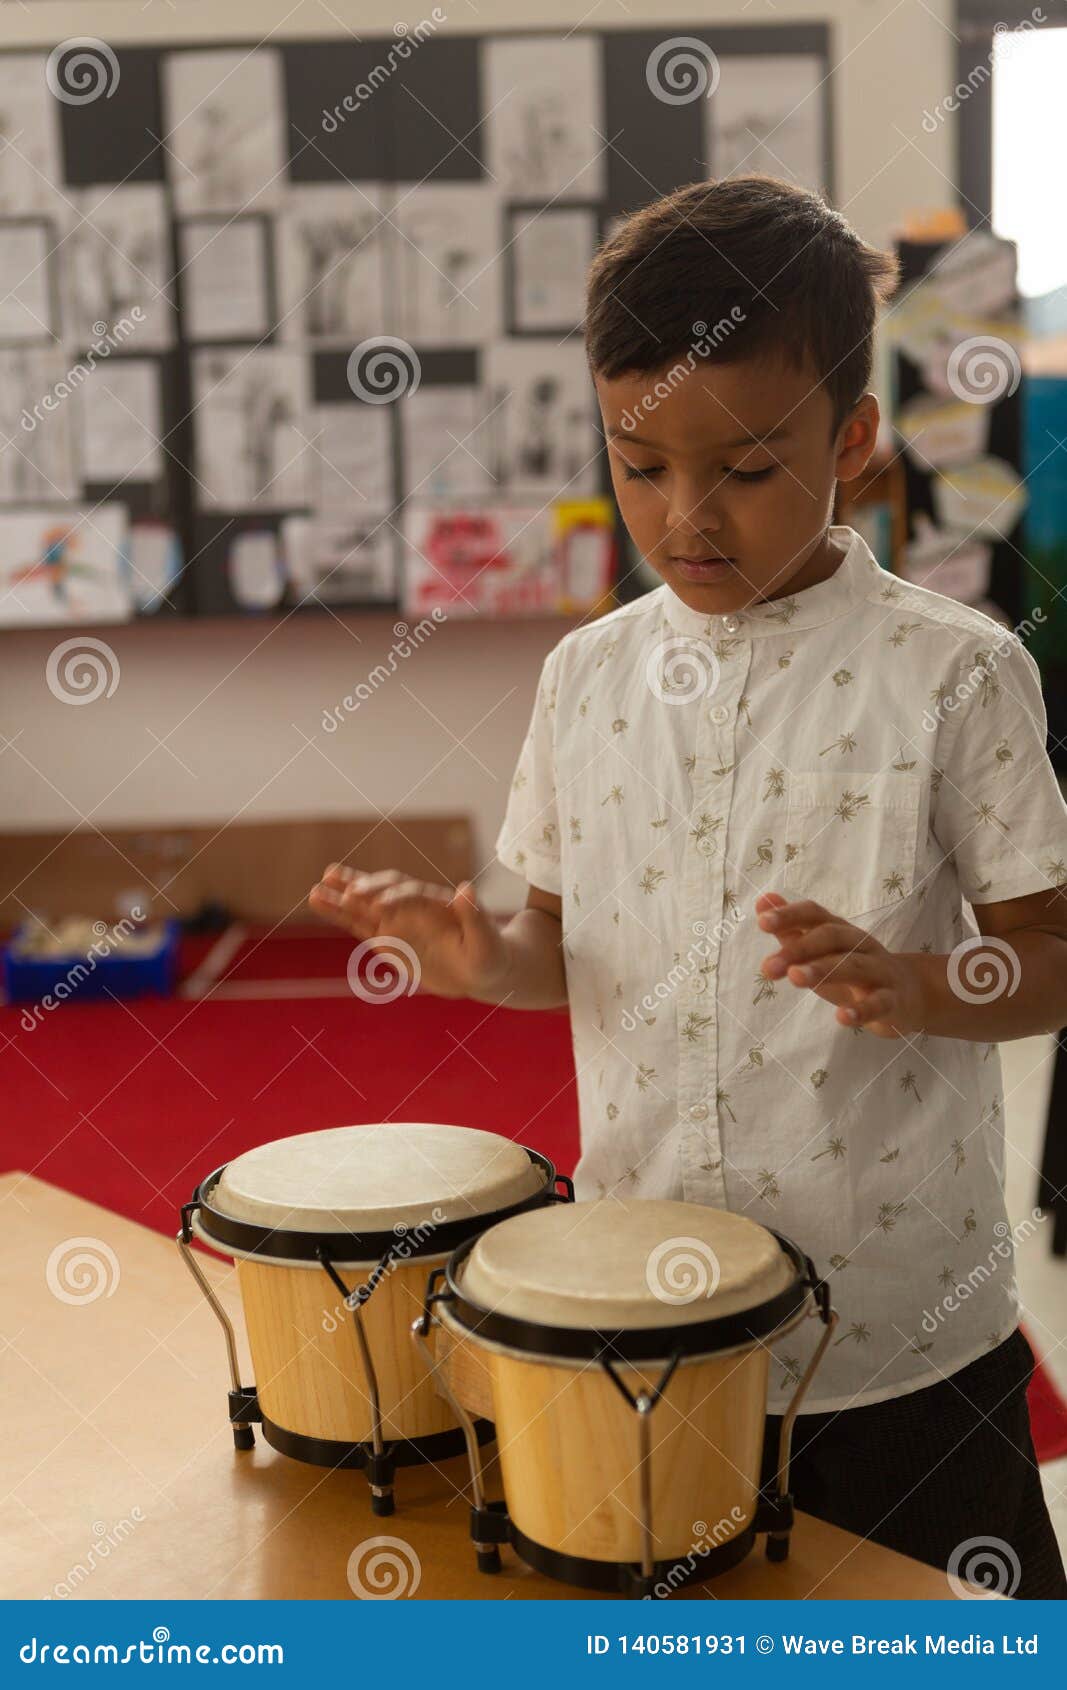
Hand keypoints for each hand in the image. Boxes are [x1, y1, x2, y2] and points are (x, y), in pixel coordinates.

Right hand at [308, 865, 510, 1000]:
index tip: (382, 907)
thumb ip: (475, 916)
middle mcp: (412, 907)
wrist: (480, 969)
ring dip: (340, 897)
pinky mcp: (385, 938)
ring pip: (363, 906)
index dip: (396, 897)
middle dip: (364, 888)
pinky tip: (318, 899)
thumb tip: (466, 888)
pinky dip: (338, 913)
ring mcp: (396, 921)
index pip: (411, 894)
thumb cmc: (488, 954)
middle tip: (342, 886)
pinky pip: (358, 923)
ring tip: (315, 889)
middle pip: (383, 890)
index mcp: (435, 902)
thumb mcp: (487, 939)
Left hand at [755, 892, 926, 1038]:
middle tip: (768, 966)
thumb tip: (762, 900)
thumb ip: (792, 930)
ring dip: (824, 970)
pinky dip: (862, 1010)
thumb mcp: (821, 951)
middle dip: (798, 949)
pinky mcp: (893, 1001)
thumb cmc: (852, 969)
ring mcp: (879, 971)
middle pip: (832, 938)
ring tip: (796, 977)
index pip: (816, 914)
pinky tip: (842, 1018)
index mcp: (840, 931)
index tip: (762, 921)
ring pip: (854, 966)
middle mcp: (861, 945)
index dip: (791, 915)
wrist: (909, 993)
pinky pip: (880, 1003)